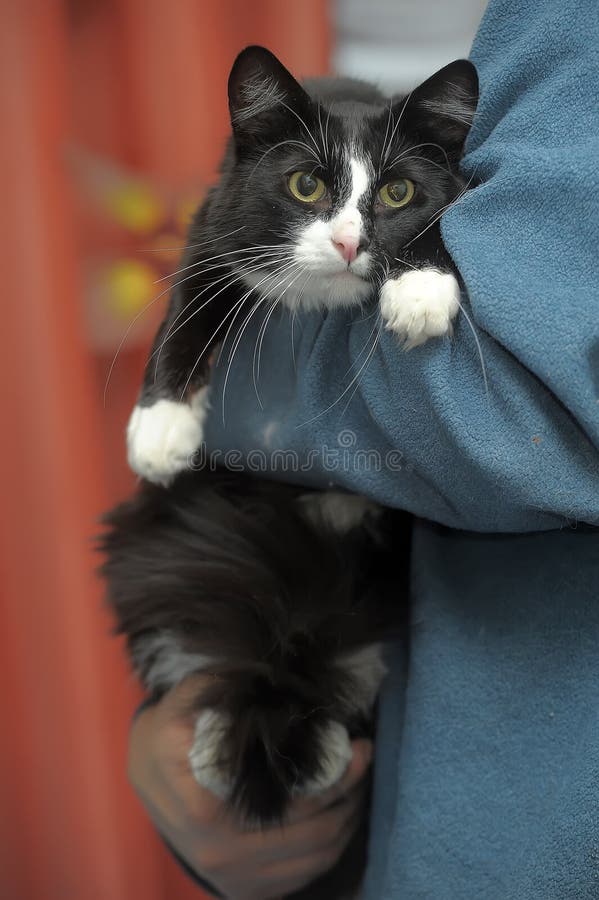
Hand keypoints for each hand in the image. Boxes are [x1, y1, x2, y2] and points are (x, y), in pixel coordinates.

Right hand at [128, 677, 372, 899]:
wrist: (147, 772)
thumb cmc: (171, 729)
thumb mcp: (187, 698)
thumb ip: (226, 686)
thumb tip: (278, 679)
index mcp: (200, 805)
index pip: (286, 802)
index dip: (329, 777)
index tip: (354, 744)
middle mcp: (214, 851)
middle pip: (308, 831)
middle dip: (348, 792)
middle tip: (365, 757)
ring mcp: (230, 876)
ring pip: (314, 856)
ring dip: (347, 818)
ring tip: (359, 780)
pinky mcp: (243, 889)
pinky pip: (306, 874)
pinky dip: (333, 844)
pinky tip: (340, 810)